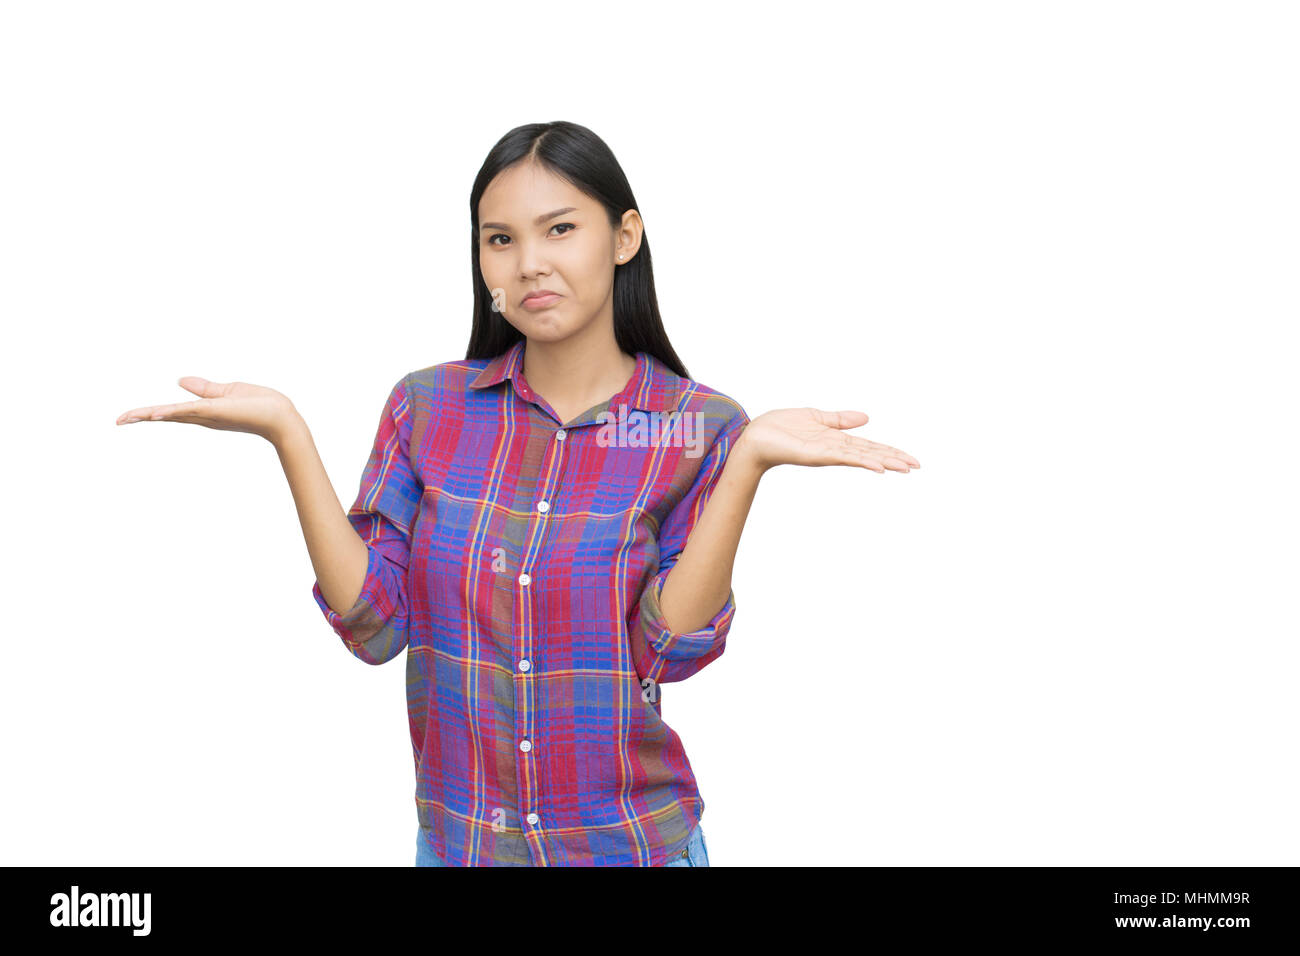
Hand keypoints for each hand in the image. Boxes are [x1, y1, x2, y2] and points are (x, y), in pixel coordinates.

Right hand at [115, 377, 300, 445]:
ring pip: (173, 414)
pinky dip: (173, 412)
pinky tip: (156, 414)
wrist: (283, 418)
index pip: (172, 412)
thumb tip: (179, 381)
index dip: (151, 413)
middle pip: (166, 416)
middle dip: (142, 417)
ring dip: (149, 415)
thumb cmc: (262, 405)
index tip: (128, 417)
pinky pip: (191, 411)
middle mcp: (203, 417)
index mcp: (204, 412)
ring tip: (126, 417)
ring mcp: (209, 415)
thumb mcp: (227, 392)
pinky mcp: (217, 412)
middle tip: (118, 420)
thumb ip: (204, 388)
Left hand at [734, 408, 919, 473]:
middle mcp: (835, 449)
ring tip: (905, 467)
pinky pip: (844, 458)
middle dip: (894, 458)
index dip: (889, 451)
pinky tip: (878, 467)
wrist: (756, 436)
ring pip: (862, 457)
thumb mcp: (816, 417)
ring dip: (884, 461)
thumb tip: (867, 418)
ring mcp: (827, 453)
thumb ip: (840, 419)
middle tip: (917, 465)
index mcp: (836, 440)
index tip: (910, 458)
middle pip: (871, 454)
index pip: (869, 446)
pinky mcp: (817, 455)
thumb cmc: (780, 427)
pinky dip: (862, 462)